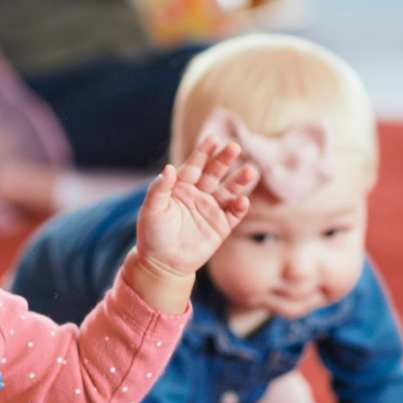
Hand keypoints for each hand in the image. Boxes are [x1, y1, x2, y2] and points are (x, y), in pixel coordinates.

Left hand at [135, 136, 258, 276]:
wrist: (162, 264)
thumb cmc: (152, 235)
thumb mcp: (151, 210)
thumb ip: (159, 189)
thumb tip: (169, 168)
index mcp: (181, 187)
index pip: (194, 166)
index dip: (203, 152)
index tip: (213, 138)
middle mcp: (198, 195)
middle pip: (214, 173)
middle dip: (224, 160)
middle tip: (235, 147)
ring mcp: (211, 210)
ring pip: (228, 191)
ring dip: (239, 181)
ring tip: (251, 170)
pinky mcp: (220, 227)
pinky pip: (233, 214)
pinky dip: (239, 207)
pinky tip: (243, 200)